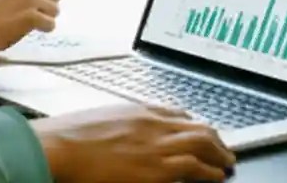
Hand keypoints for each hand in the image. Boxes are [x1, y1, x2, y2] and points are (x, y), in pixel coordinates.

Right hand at [30, 104, 235, 182]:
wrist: (59, 147)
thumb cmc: (68, 137)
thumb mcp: (98, 120)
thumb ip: (117, 123)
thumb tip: (119, 134)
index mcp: (138, 110)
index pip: (176, 113)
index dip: (192, 125)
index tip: (198, 131)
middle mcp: (153, 123)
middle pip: (197, 126)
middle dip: (215, 139)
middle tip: (223, 149)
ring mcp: (158, 145)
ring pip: (203, 143)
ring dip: (220, 154)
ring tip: (227, 163)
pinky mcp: (158, 168)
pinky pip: (195, 167)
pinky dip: (211, 171)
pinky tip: (217, 177)